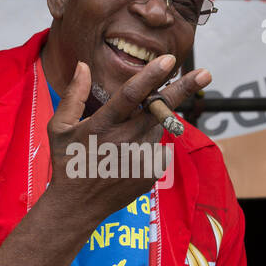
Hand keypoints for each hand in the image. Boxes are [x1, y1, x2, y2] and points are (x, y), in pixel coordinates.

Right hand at [46, 58, 210, 222]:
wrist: (77, 206)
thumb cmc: (67, 162)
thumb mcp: (59, 128)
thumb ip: (74, 96)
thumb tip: (83, 65)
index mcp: (102, 125)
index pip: (131, 95)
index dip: (151, 76)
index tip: (168, 60)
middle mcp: (125, 140)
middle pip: (160, 108)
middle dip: (184, 88)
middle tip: (205, 74)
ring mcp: (140, 158)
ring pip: (158, 127)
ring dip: (152, 122)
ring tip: (124, 139)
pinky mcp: (151, 172)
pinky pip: (160, 148)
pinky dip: (151, 144)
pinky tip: (128, 156)